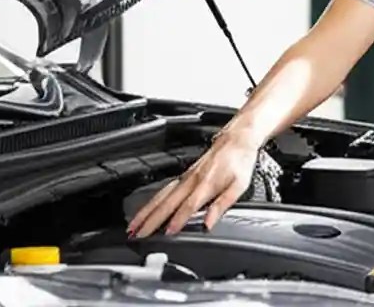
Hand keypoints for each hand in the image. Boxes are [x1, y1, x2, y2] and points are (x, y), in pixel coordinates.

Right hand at [127, 126, 261, 237]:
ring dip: (146, 212)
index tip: (166, 234)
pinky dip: (152, 201)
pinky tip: (146, 209)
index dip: (177, 220)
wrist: (237, 139)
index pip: (188, 206)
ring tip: (133, 226)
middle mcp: (192, 181)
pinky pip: (164, 190)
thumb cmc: (240, 162)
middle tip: (136, 235)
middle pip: (167, 203)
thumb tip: (209, 222)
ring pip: (161, 196)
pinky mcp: (184, 175)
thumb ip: (223, 205)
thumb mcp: (239, 186)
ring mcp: (185, 177)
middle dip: (150, 220)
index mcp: (206, 185)